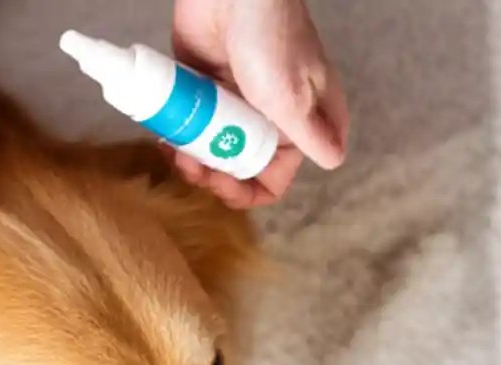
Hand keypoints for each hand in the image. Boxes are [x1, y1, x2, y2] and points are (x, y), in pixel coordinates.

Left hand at [172, 0, 349, 207]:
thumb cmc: (270, 37)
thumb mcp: (291, 95)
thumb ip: (309, 134)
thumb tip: (333, 161)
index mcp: (298, 121)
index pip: (278, 174)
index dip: (252, 190)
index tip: (225, 187)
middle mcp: (265, 116)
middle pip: (237, 166)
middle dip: (214, 176)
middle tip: (193, 168)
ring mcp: (232, 102)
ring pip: (209, 148)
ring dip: (192, 159)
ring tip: (176, 153)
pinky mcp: (204, 86)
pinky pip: (189, 123)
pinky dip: (178, 135)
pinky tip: (166, 137)